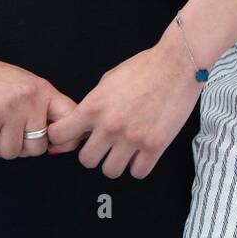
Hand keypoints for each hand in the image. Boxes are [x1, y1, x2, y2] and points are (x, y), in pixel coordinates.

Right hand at [0, 49, 77, 158]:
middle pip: (37, 148)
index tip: (52, 143)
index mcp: (43, 90)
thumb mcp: (24, 88)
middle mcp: (29, 98)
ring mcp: (7, 108)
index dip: (66, 139)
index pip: (70, 118)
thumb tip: (61, 147)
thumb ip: (43, 112)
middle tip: (5, 128)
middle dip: (20, 146)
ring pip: (10, 153)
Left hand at [45, 27, 201, 179]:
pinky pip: (138, 173)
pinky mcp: (154, 146)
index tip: (71, 138)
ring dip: (116, 162)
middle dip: (93, 153)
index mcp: (94, 106)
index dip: (63, 138)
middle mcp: (109, 125)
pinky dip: (138, 166)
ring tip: (124, 149)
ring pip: (110, 171)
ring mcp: (132, 138)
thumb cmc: (144, 67)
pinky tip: (141, 153)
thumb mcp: (109, 80)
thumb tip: (86, 122)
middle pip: (86, 160)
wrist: (176, 64)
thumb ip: (95, 103)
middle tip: (103, 145)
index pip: (59, 135)